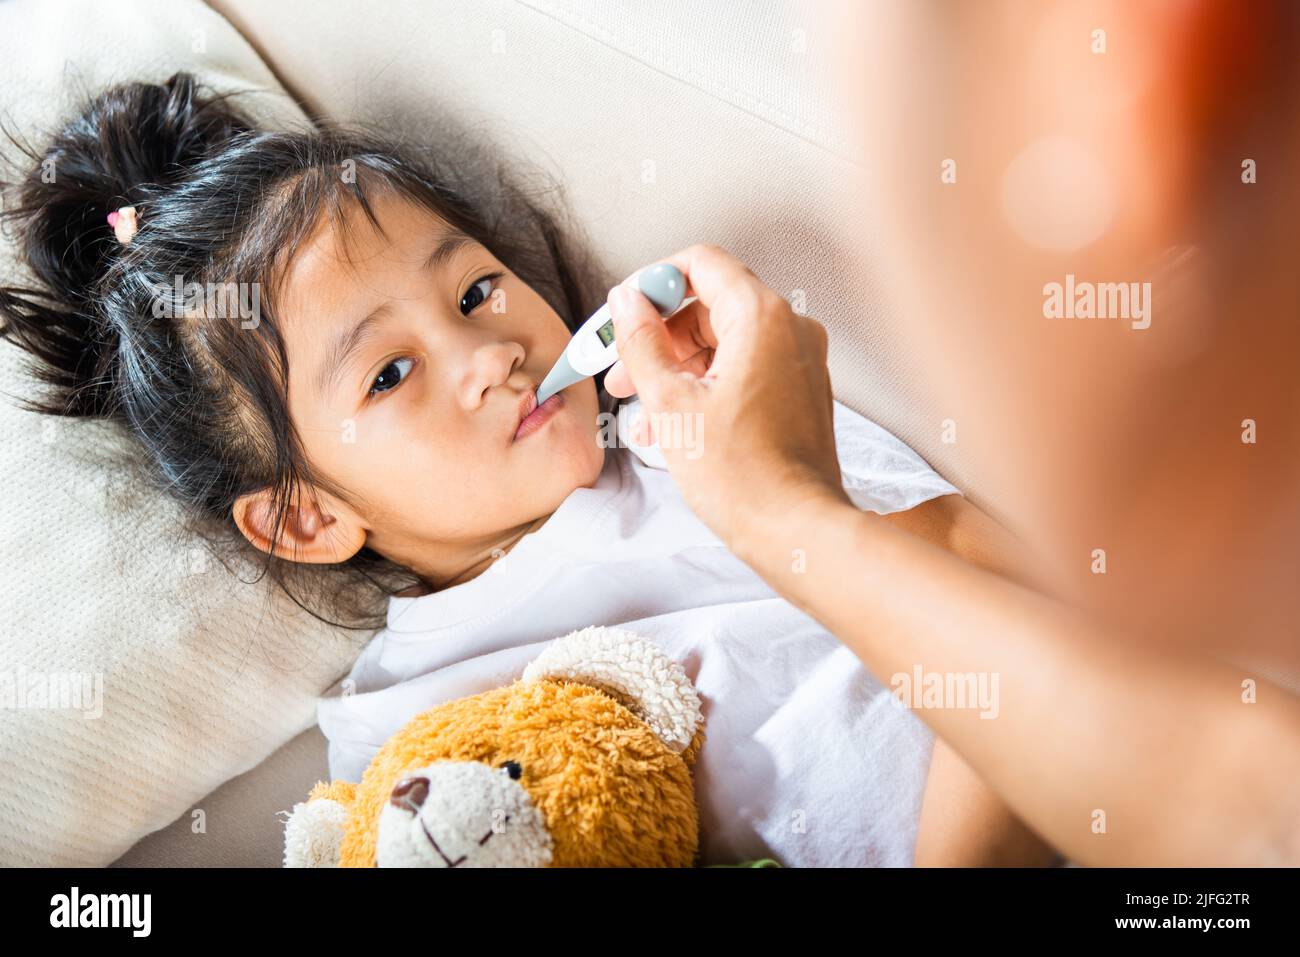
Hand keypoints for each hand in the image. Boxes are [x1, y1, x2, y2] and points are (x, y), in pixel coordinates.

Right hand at [605, 244, 849, 552]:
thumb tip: (628, 302)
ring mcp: (799, 362)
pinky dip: (706, 387)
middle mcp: (790, 330)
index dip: (654, 282)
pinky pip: (744, 370)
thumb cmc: (742, 475)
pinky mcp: (798, 393)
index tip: (626, 312)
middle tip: (622, 373)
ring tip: (643, 413)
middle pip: (710, 305)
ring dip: (677, 369)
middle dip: (659, 338)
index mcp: (762, 317)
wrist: (795, 529)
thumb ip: (643, 342)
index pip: (702, 264)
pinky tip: (674, 426)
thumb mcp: (671, 402)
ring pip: (724, 343)